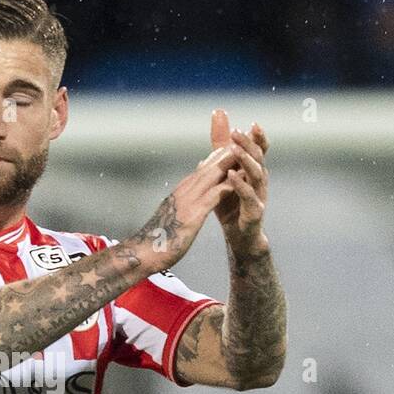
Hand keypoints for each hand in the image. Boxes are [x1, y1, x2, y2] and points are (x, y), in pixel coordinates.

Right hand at [133, 143, 236, 273]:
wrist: (143, 252)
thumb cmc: (156, 238)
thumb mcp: (171, 216)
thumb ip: (180, 206)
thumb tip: (185, 202)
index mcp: (181, 191)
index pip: (204, 167)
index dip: (220, 156)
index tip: (235, 147)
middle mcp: (185, 190)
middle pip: (211, 165)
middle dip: (229, 151)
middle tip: (247, 140)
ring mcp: (188, 200)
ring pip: (213, 174)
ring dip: (232, 162)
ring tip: (249, 152)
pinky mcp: (193, 214)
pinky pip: (215, 195)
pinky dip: (229, 185)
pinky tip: (241, 181)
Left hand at [209, 109, 269, 257]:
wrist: (238, 236)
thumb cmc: (231, 202)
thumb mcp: (223, 171)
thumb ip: (221, 145)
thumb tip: (218, 115)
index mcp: (254, 170)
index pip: (260, 149)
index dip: (259, 137)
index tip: (253, 124)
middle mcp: (260, 180)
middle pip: (259, 157)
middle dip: (248, 143)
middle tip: (236, 132)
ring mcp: (259, 195)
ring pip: (257, 174)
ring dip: (246, 160)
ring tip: (234, 149)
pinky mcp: (254, 211)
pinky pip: (248, 196)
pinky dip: (239, 184)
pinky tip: (230, 175)